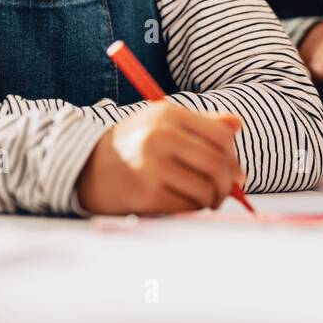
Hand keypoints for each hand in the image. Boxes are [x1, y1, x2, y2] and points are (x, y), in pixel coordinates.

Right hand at [77, 100, 244, 214]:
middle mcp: (159, 136)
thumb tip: (237, 127)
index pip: (221, 136)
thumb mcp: (163, 123)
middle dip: (228, 184)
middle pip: (217, 164)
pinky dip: (194, 209)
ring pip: (206, 189)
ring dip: (213, 199)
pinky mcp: (145, 194)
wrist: (85, 167)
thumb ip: (202, 124)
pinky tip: (185, 204)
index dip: (234, 157)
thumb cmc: (134, 144)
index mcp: (168, 114)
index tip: (234, 171)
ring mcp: (151, 166)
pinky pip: (187, 206)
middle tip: (226, 192)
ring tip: (206, 200)